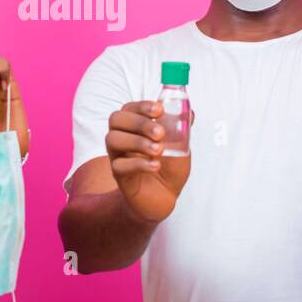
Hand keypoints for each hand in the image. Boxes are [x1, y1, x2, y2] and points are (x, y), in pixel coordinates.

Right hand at [106, 101, 191, 223]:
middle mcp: (122, 136)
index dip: (142, 106)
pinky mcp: (119, 175)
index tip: (160, 110)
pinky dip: (139, 164)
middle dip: (139, 122)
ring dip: (137, 142)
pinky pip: (119, 165)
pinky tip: (155, 166)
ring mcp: (118, 155)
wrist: (165, 196)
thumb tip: (188, 112)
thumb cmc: (170, 166)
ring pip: (113, 139)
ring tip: (158, 150)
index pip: (130, 107)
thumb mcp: (181, 146)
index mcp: (135, 125)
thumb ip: (182, 129)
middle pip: (116, 119)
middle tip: (160, 133)